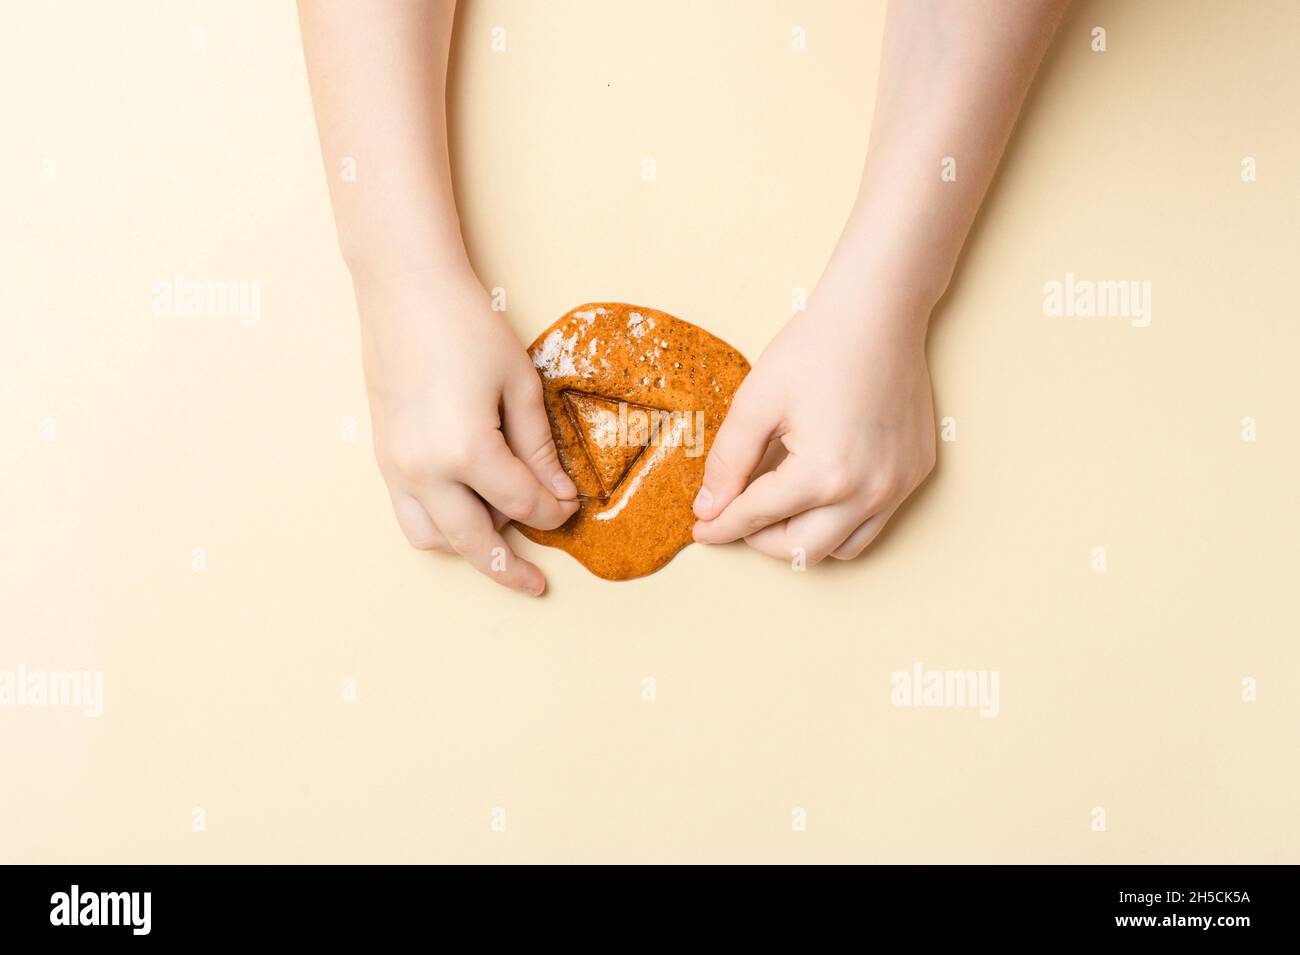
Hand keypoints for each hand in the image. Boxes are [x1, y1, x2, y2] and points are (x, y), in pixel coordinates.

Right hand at [356, 266, 577, 594]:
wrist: (404, 288)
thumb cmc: (468, 325)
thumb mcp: (520, 385)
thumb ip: (539, 449)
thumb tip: (559, 495)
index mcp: (465, 451)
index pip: (522, 505)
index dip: (554, 511)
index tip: (571, 505)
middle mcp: (423, 469)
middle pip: (473, 542)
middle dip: (509, 568)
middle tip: (536, 584)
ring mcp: (396, 466)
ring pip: (432, 537)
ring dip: (468, 546)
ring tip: (500, 535)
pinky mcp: (383, 455)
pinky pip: (409, 511)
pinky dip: (440, 522)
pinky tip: (467, 506)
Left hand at [691, 282, 936, 563]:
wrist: (878, 312)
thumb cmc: (815, 348)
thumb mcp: (756, 403)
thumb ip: (728, 462)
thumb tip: (709, 509)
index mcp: (823, 475)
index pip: (758, 518)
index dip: (722, 526)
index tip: (700, 530)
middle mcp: (868, 491)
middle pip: (801, 549)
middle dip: (760, 541)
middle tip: (736, 518)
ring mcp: (898, 485)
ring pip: (844, 547)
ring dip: (805, 539)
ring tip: (778, 510)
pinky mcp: (916, 472)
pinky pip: (875, 518)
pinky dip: (842, 519)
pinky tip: (818, 490)